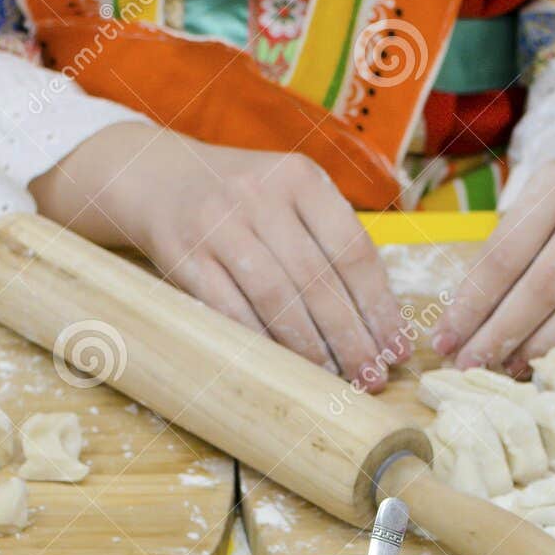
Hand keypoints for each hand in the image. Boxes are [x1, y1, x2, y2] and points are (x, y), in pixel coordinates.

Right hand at [30, 122, 405, 391]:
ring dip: (311, 347)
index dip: (379, 306)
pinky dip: (262, 343)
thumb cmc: (245, 201)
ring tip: (335, 378)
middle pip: (318, 280)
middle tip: (372, 376)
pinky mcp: (184, 254)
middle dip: (351, 337)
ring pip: (276, 298)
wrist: (158, 177)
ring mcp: (218, 224)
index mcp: (301, 179)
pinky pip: (230, 310)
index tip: (396, 347)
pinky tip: (286, 367)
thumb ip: (333, 241)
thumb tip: (383, 322)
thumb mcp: (292, 197)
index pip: (353, 251)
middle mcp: (260, 195)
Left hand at [430, 121, 554, 370]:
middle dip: (501, 331)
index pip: (504, 255)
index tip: (444, 342)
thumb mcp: (541, 197)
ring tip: (514, 368)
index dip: (470, 304)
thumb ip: (512, 245)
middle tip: (470, 365)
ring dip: (549, 342)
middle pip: (544, 282)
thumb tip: (466, 319)